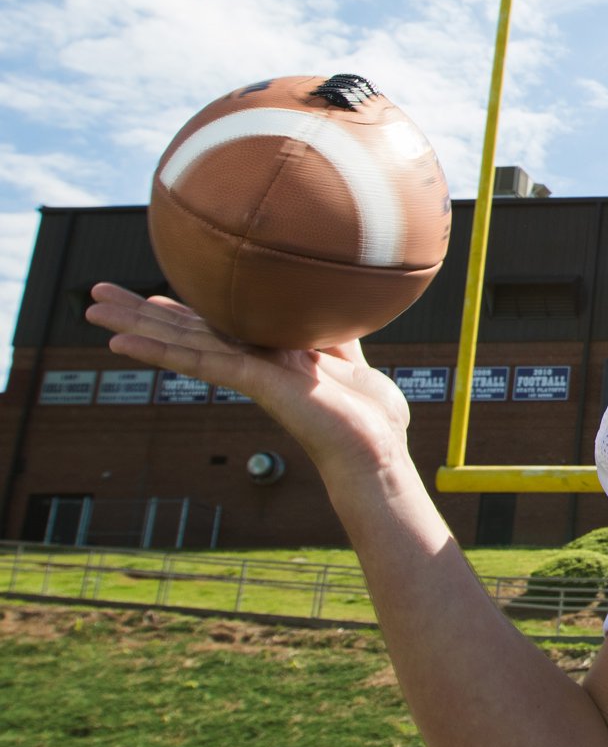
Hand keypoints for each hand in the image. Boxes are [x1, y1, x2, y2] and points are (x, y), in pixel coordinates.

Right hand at [84, 282, 411, 473]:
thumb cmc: (367, 415)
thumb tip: (336, 304)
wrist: (376, 449)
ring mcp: (248, 374)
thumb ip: (333, 333)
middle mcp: (251, 364)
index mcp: (269, 355)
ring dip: (134, 325)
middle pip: (186, 332)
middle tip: (96, 297)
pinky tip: (122, 342)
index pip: (215, 328)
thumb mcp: (351, 358)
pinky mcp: (255, 383)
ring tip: (92, 310)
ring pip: (181, 343)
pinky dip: (160, 350)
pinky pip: (199, 362)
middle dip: (141, 314)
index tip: (153, 296)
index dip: (182, 312)